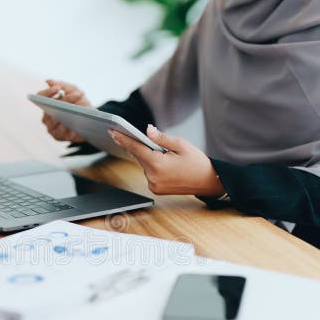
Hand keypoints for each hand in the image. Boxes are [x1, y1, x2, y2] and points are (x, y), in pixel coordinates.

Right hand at [37, 80, 91, 142]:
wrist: (93, 121)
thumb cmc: (81, 105)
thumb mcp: (75, 91)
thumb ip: (63, 85)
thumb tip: (48, 81)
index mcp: (47, 104)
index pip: (41, 96)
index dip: (48, 92)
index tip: (58, 88)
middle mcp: (46, 117)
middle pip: (50, 108)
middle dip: (64, 101)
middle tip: (76, 95)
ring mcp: (51, 127)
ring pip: (54, 121)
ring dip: (65, 115)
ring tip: (75, 110)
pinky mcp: (58, 137)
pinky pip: (60, 132)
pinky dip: (67, 128)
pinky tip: (74, 124)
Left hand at [109, 125, 225, 196]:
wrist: (207, 182)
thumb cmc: (196, 161)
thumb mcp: (181, 144)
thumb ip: (161, 138)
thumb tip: (147, 130)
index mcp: (158, 164)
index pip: (136, 148)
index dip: (123, 139)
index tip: (112, 131)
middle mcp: (153, 177)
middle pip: (139, 156)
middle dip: (138, 146)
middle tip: (129, 134)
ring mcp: (153, 185)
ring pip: (144, 164)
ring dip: (147, 156)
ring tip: (156, 150)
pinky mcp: (155, 189)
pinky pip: (149, 172)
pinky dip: (151, 165)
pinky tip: (160, 161)